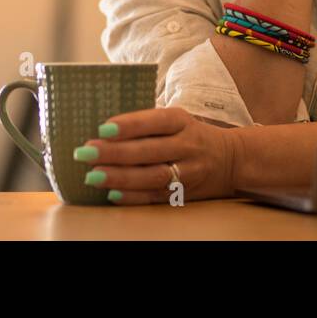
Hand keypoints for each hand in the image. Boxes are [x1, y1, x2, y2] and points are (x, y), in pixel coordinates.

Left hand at [73, 107, 239, 203]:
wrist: (230, 160)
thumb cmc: (190, 136)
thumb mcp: (177, 121)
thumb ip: (147, 124)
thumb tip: (102, 132)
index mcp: (182, 121)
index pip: (156, 121)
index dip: (130, 125)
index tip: (102, 129)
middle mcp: (187, 145)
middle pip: (150, 150)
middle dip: (115, 153)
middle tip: (86, 152)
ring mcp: (188, 171)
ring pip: (153, 176)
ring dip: (120, 177)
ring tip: (93, 176)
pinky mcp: (185, 193)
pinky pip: (156, 196)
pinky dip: (133, 196)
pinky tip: (112, 194)